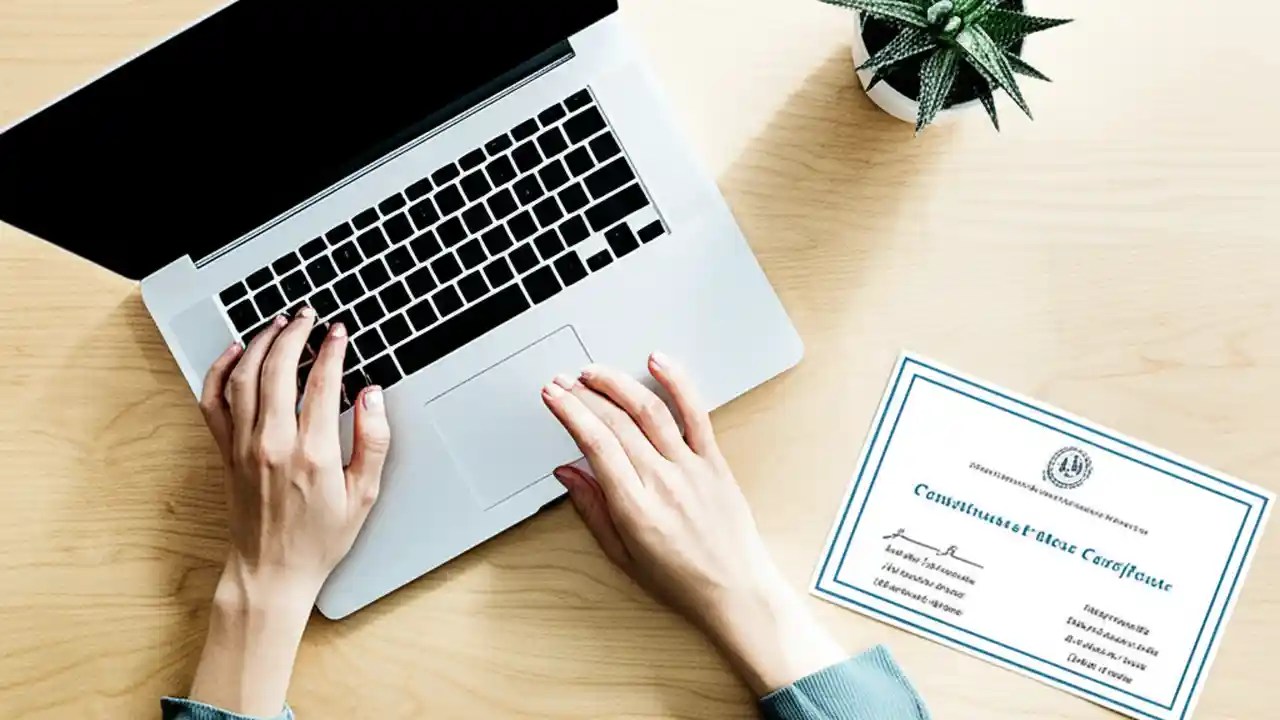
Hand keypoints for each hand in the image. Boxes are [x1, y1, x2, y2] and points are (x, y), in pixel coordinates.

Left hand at [189, 307, 390, 714]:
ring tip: (278, 325)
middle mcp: (272, 443)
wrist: (271, 572)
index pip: (320, 382)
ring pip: (244, 377)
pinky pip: (213, 400)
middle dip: (293, 333)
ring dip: (260, 343)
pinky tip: (235, 352)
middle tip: (307, 316)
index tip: (338, 332)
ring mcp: (243, 446)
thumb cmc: (319, 539)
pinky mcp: (224, 452)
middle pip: (277, 368)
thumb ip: (373, 441)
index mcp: (312, 453)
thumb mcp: (364, 495)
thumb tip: (372, 397)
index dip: (330, 350)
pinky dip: (220, 371)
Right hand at [542, 353, 844, 694]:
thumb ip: (592, 510)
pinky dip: (677, 382)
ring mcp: (692, 468)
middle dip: (583, 395)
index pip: (595, 444)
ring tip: (594, 372)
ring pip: (650, 410)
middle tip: (563, 382)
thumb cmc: (681, 581)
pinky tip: (658, 361)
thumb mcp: (622, 556)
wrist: (736, 591)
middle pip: (616, 422)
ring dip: (618, 384)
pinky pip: (696, 413)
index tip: (553, 396)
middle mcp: (663, 482)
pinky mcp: (714, 461)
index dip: (569, 413)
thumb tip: (566, 473)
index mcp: (635, 508)